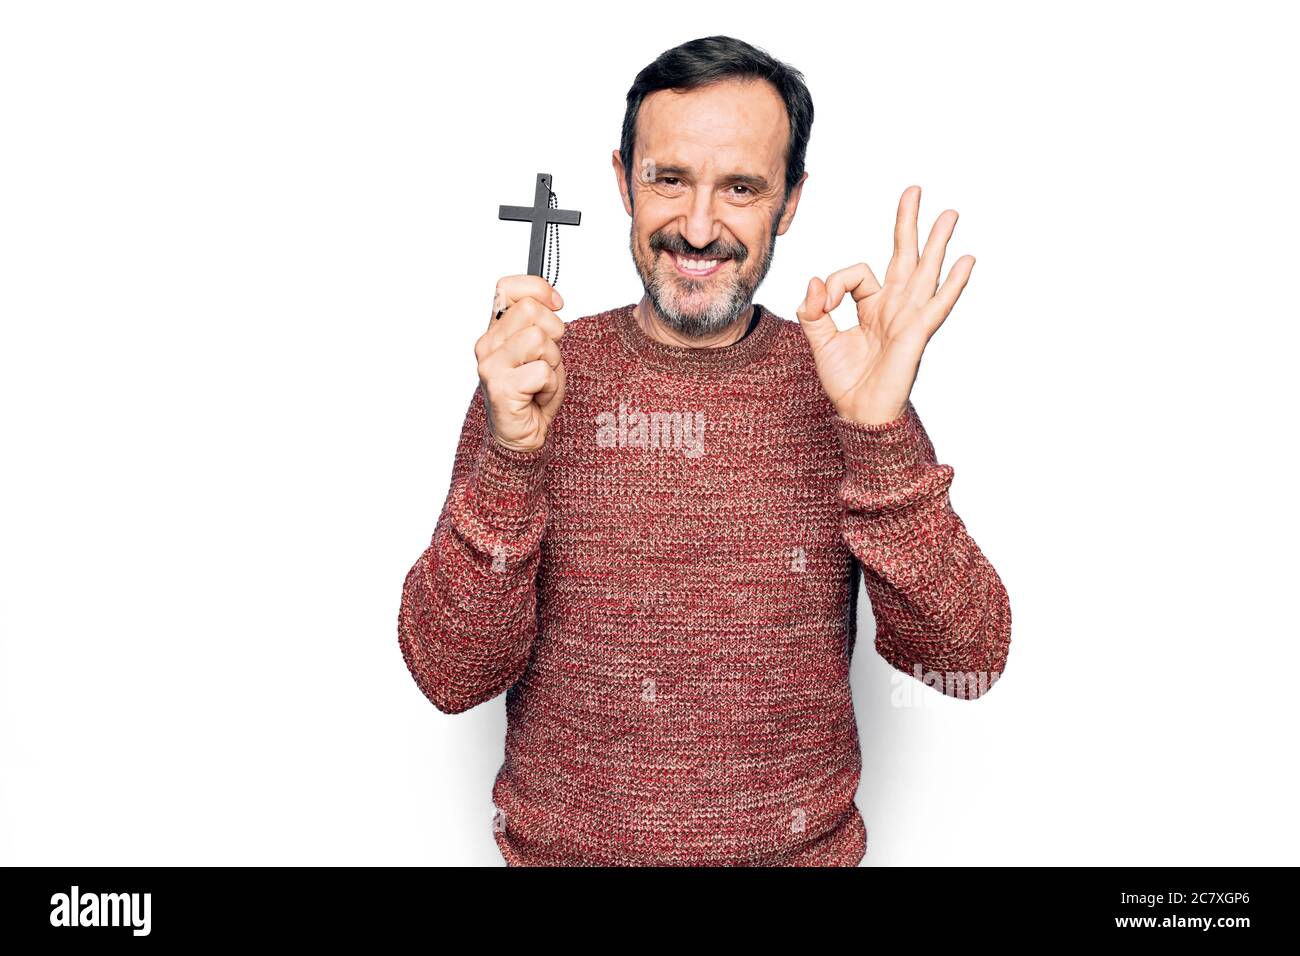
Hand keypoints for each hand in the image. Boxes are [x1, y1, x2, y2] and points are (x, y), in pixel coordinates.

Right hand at [474, 276, 565, 451]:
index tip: (556, 304)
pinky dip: (550, 387)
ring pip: (539, 340)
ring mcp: (490, 365)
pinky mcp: (500, 387)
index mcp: (496, 330)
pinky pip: (543, 372)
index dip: (538, 289)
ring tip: (541, 381)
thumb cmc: (532, 393)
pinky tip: (537, 397)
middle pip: (531, 310)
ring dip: (553, 363)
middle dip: (553, 334)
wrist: (521, 436)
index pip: (508, 287)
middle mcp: (487, 344)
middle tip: (547, 360)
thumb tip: (553, 300)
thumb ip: (540, 323)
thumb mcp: (541, 350)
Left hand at [795, 185, 974, 425]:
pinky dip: (953, 283)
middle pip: (904, 256)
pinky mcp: (917, 334)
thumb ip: (813, 309)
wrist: (859, 413)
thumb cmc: (845, 381)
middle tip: (914, 190)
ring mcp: (909, 318)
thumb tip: (816, 281)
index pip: (857, 273)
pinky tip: (967, 260)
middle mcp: (895, 307)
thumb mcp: (819, 339)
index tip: (823, 302)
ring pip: (925, 271)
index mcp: (873, 306)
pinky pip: (938, 304)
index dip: (835, 283)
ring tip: (950, 213)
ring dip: (937, 242)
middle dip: (908, 222)